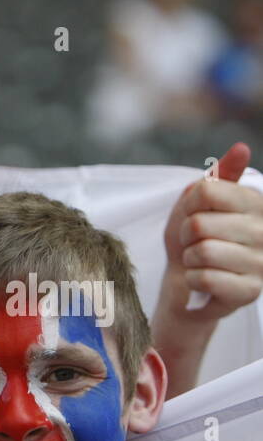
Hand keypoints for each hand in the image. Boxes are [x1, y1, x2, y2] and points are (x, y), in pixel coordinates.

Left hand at [152, 142, 262, 396]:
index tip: (195, 217)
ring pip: (202, 252)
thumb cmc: (192, 243)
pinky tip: (202, 280)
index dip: (189, 206)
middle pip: (200, 223)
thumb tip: (241, 149)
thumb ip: (215, 180)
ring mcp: (261, 262)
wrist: (188, 288)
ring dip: (189, 259)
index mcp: (254, 204)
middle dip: (186, 236)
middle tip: (194, 245)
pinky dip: (192, 280)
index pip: (209, 190)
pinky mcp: (250, 291)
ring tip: (199, 262)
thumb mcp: (195, 207)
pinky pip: (203, 277)